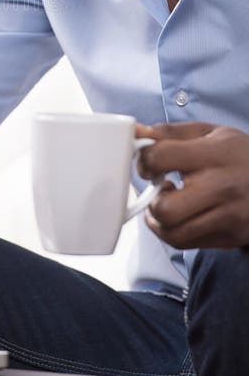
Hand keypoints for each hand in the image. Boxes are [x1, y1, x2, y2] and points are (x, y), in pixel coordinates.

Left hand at [135, 121, 248, 249]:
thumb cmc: (240, 154)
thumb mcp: (210, 133)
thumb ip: (170, 132)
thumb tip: (136, 132)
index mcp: (214, 154)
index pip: (160, 157)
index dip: (144, 160)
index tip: (149, 162)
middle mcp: (222, 187)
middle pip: (165, 207)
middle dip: (153, 199)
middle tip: (160, 188)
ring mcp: (229, 216)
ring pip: (172, 233)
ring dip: (159, 220)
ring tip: (167, 203)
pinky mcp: (231, 237)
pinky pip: (186, 243)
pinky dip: (172, 232)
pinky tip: (179, 216)